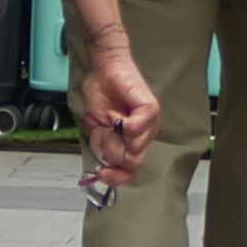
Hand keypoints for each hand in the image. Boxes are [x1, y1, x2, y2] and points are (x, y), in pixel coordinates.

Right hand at [73, 34, 161, 183]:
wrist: (104, 69)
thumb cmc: (101, 94)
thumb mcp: (96, 128)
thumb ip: (103, 147)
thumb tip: (105, 165)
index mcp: (132, 142)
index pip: (131, 170)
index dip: (117, 177)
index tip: (102, 174)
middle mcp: (144, 135)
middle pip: (132, 163)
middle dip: (112, 154)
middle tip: (102, 135)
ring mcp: (150, 123)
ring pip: (133, 148)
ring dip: (113, 137)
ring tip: (108, 120)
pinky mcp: (150, 110)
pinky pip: (135, 129)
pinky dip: (120, 124)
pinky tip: (115, 115)